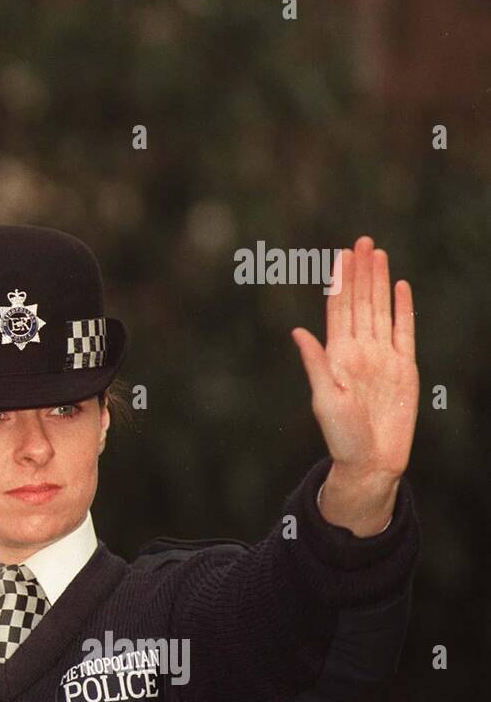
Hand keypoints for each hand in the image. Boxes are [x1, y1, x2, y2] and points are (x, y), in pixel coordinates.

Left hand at [291, 235, 418, 534]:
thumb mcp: (325, 398)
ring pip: (381, 310)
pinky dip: (402, 309)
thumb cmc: (341, 436)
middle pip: (361, 302)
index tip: (340, 255)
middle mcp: (359, 350)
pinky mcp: (405, 367)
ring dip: (379, 282)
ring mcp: (382, 357)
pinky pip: (404, 331)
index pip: (338, 310)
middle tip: (362, 240)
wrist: (372, 461)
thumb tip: (297, 331)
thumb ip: (315, 363)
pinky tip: (400, 287)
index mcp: (337, 355)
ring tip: (378, 254)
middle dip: (361, 272)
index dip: (340, 282)